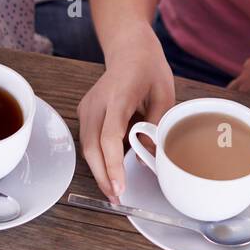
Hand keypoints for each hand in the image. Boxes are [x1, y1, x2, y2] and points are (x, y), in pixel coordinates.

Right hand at [78, 28, 174, 202]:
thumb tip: (148, 158)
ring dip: (99, 170)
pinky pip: (89, 141)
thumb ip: (156, 126)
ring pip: (87, 147)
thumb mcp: (165, 95)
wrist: (129, 49)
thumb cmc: (149, 70)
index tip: (119, 187)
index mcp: (118, 95)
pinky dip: (98, 158)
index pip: (110, 136)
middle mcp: (97, 102)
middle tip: (117, 199)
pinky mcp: (85, 112)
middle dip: (103, 176)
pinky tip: (111, 171)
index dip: (113, 164)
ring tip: (115, 191)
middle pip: (92, 146)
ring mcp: (87, 107)